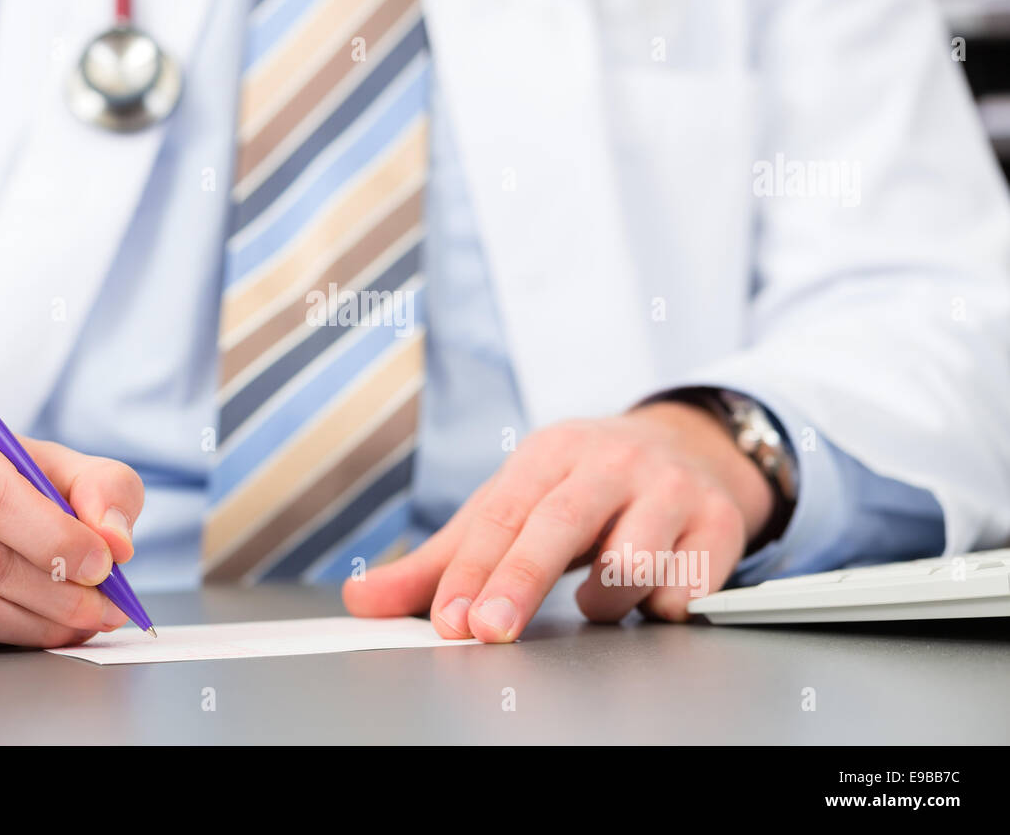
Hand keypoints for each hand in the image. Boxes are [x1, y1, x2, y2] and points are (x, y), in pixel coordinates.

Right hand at [0, 407, 143, 648]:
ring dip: (34, 624)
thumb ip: (101, 488)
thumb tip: (116, 541)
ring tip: (80, 621)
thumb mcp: (55, 464)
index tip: (102, 563)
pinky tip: (34, 627)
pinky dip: (0, 639)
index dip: (53, 537)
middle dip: (55, 592)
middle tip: (104, 607)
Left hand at [343, 401, 775, 640]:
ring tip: (591, 604)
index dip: (470, 569)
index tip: (448, 620)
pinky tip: (654, 599)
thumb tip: (360, 599)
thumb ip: (439, 561)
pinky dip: (665, 604)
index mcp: (549, 453)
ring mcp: (670, 489)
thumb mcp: (511, 507)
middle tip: (486, 632)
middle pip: (559, 522)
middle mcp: (610, 463)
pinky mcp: (719, 523)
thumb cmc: (580, 489)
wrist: (689, 448)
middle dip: (518, 580)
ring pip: (631, 557)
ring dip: (603, 599)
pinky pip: (689, 583)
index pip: (501, 513)